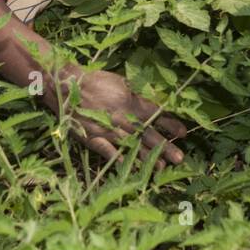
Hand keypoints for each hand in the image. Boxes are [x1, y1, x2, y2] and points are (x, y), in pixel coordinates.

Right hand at [46, 66, 186, 172]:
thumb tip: (153, 104)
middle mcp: (123, 118)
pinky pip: (108, 151)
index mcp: (131, 102)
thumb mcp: (120, 82)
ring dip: (147, 157)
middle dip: (165, 146)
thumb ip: (136, 95)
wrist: (67, 86)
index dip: (170, 124)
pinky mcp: (94, 138)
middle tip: (180, 158)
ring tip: (162, 167)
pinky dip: (118, 159)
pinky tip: (128, 167)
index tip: (183, 133)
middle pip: (148, 134)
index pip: (156, 114)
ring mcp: (108, 130)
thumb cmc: (94, 81)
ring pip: (132, 146)